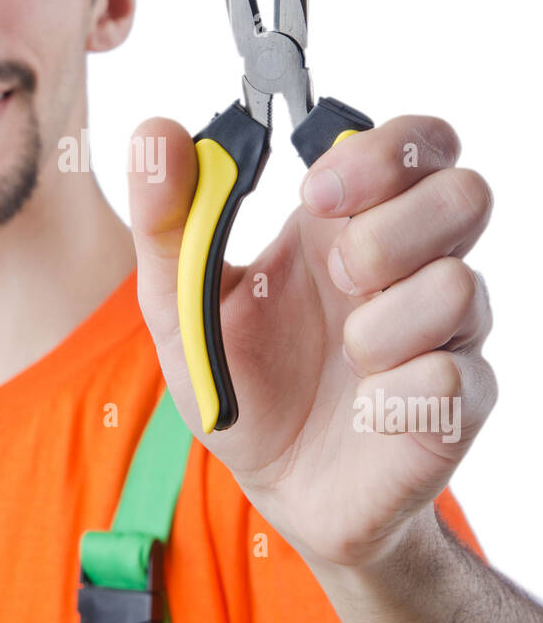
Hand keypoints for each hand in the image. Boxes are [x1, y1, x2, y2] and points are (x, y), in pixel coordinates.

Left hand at [127, 114, 496, 569]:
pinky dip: (393, 395)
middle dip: (392, 228)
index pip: (418, 143)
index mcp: (350, 223)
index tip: (314, 193)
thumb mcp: (181, 303)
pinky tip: (365, 409)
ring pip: (461, 286)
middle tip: (336, 272)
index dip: (382, 151)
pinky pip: (453, 377)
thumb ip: (166, 218)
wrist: (276, 489)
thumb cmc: (243, 384)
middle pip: (466, 193)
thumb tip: (155, 133)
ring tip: (344, 353)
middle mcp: (412, 267)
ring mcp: (444, 333)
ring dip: (381, 324)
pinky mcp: (458, 402)